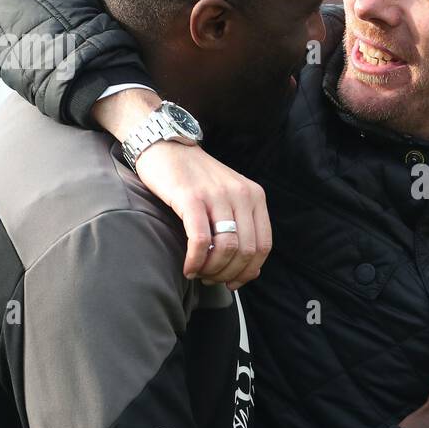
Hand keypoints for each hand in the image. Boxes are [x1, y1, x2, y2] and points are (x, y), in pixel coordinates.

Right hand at [135, 142, 271, 286]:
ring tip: (199, 274)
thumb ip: (241, 225)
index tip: (233, 282)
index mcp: (254, 195)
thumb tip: (252, 269)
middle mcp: (241, 194)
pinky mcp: (191, 198)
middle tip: (211, 280)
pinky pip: (200, 240)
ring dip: (212, 270)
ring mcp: (217, 195)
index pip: (264, 245)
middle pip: (246, 251)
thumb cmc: (194, 178)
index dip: (249, 271)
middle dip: (229, 273)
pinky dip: (195, 261)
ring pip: (226, 248)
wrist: (165, 145)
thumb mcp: (228, 196)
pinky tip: (188, 268)